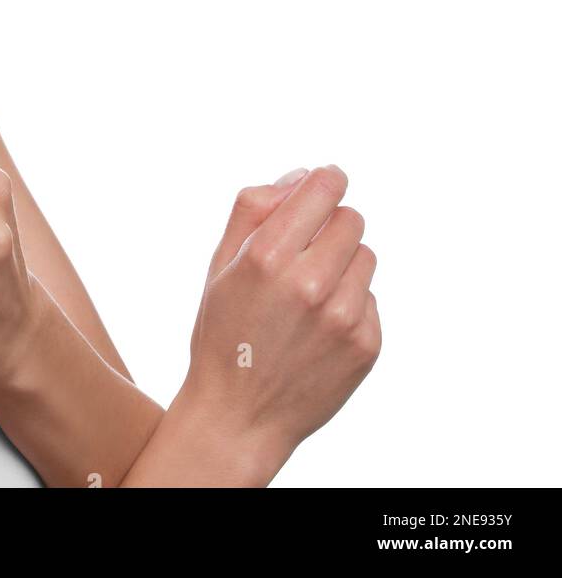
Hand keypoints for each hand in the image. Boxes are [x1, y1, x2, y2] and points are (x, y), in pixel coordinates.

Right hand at [178, 165, 380, 473]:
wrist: (239, 415)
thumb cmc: (223, 330)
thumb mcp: (220, 263)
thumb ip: (255, 209)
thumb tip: (303, 176)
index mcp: (267, 256)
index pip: (324, 189)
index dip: (327, 180)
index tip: (326, 182)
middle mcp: (310, 283)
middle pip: (351, 218)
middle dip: (331, 224)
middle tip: (307, 249)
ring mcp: (344, 317)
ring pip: (366, 256)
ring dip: (344, 263)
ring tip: (311, 292)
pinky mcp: (366, 345)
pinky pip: (371, 298)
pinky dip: (351, 302)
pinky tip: (319, 326)